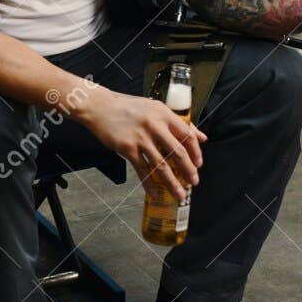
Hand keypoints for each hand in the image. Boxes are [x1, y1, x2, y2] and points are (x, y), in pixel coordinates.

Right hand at [78, 86, 205, 197]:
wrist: (100, 107)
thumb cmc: (127, 107)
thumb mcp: (155, 108)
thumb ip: (178, 122)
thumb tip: (201, 136)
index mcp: (164, 114)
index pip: (187, 135)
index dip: (196, 152)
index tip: (198, 164)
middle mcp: (154, 125)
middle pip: (178, 152)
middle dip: (188, 171)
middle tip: (193, 182)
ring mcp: (141, 138)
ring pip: (162, 165)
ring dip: (172, 182)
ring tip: (179, 194)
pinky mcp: (127, 148)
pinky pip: (142, 170)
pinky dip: (149, 184)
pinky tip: (154, 193)